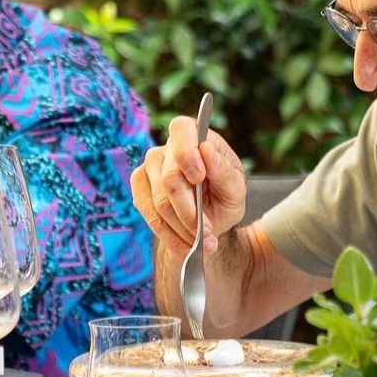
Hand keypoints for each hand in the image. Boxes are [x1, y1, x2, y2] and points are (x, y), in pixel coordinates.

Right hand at [131, 116, 245, 255]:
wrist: (210, 219)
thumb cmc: (225, 195)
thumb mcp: (236, 188)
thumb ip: (223, 171)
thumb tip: (206, 149)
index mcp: (194, 136)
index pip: (181, 129)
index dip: (186, 153)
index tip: (198, 177)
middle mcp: (167, 149)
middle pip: (170, 180)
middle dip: (190, 211)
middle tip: (208, 231)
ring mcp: (149, 169)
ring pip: (160, 204)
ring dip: (184, 228)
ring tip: (205, 243)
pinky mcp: (140, 191)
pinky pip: (151, 217)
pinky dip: (172, 236)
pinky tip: (188, 247)